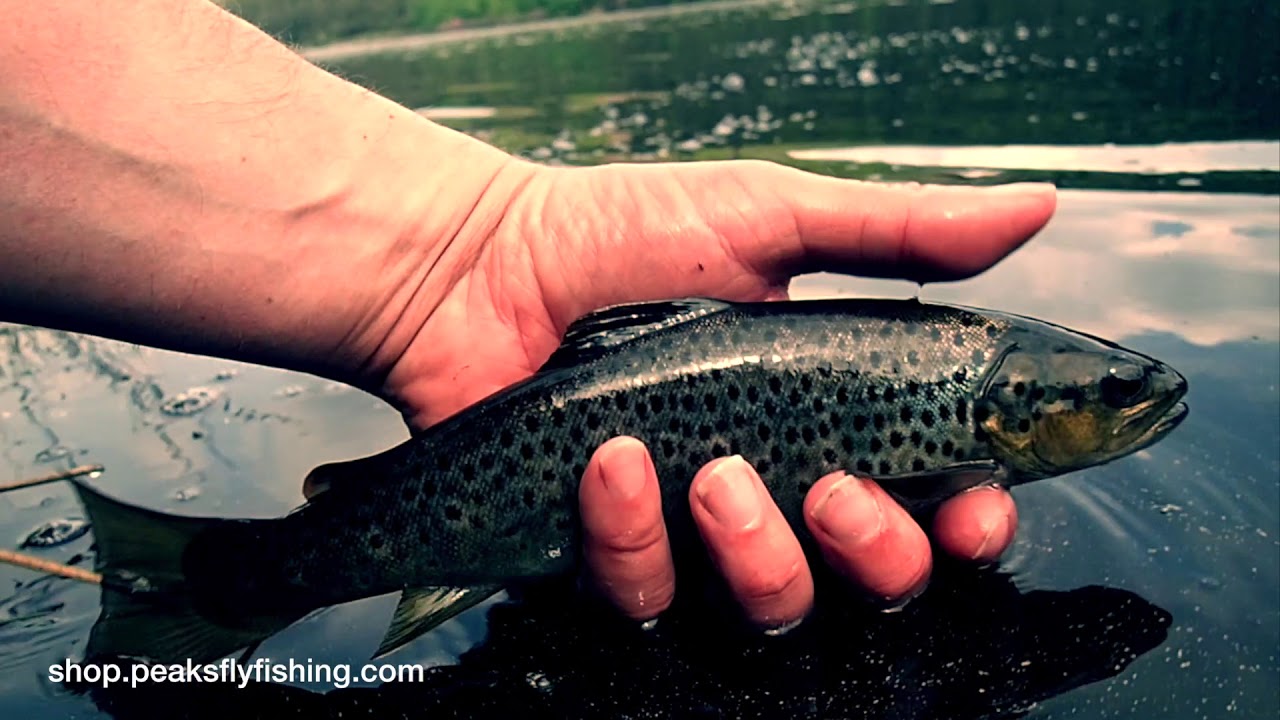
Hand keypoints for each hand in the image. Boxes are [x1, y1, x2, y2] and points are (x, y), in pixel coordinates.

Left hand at [372, 160, 1051, 628]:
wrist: (482, 268)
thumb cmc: (626, 236)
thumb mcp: (771, 219)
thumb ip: (900, 233)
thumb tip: (1035, 209)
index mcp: (832, 416)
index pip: (936, 500)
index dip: (971, 523)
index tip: (973, 505)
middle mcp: (776, 488)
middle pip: (877, 584)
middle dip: (875, 553)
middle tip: (833, 490)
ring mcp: (693, 534)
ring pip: (773, 609)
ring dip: (758, 551)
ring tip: (712, 473)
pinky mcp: (612, 558)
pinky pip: (651, 596)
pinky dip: (636, 535)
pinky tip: (611, 462)